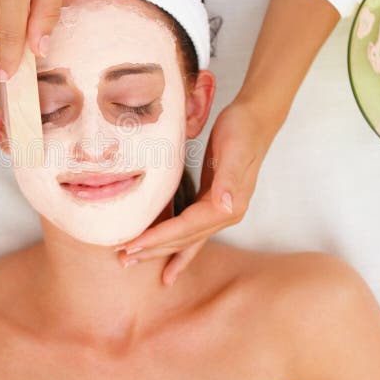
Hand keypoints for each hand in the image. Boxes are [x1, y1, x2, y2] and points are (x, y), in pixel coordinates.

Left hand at [117, 99, 276, 285]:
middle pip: (184, 239)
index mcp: (229, 206)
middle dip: (153, 250)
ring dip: (161, 251)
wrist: (255, 119)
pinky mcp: (212, 203)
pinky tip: (166, 255)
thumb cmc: (243, 130)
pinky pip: (192, 231)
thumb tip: (225, 207)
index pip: (186, 228)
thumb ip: (229, 180)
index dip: (159, 238)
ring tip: (134, 261)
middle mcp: (226, 214)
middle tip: (124, 260)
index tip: (133, 246)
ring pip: (186, 239)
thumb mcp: (234, 150)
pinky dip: (179, 246)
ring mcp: (220, 211)